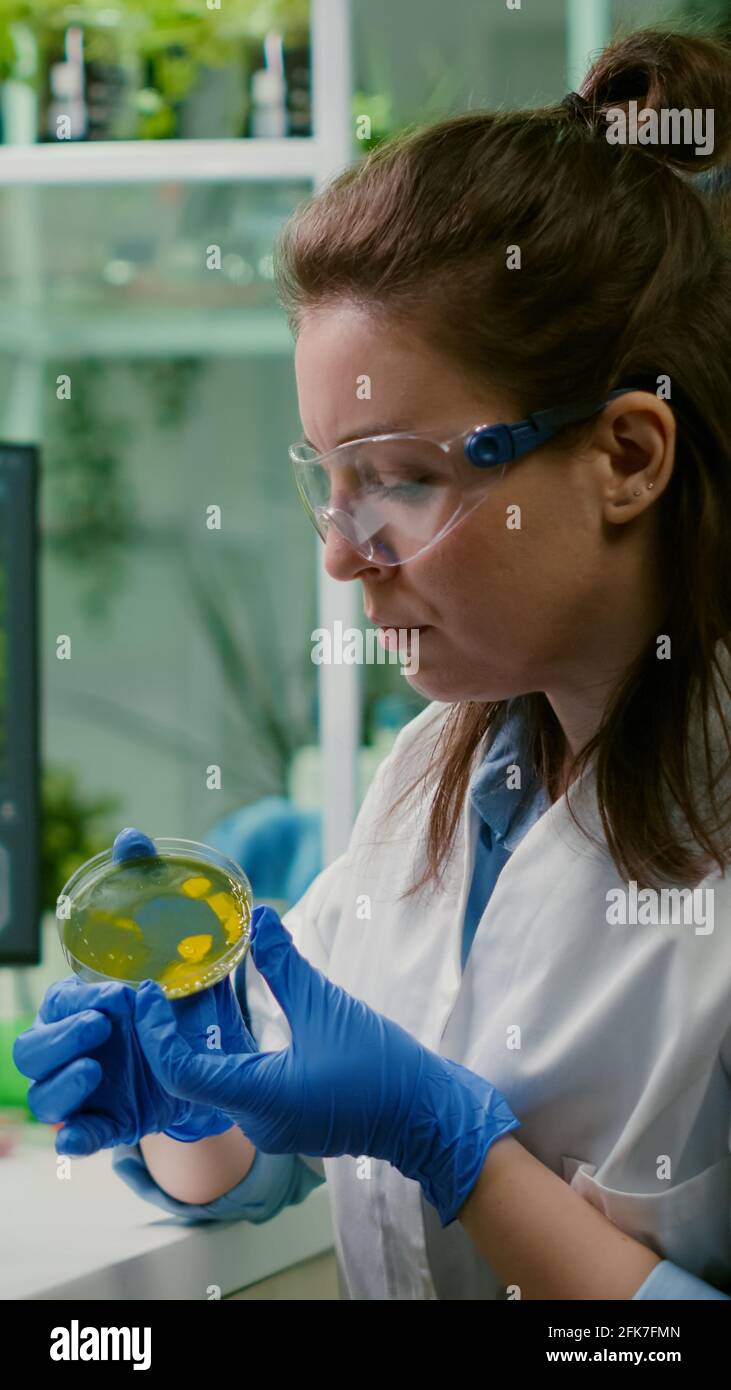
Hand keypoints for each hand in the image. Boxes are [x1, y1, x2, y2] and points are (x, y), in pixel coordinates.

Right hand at [12, 972, 255, 1154]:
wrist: (216, 1073)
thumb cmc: (196, 1020)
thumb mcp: (200, 991)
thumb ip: (200, 965)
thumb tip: (240, 923)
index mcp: (88, 1009)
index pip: (58, 1001)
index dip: (76, 1000)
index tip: (115, 995)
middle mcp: (75, 1050)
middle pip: (30, 1051)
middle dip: (59, 1039)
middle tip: (100, 1027)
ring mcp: (85, 1091)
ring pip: (42, 1095)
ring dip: (62, 1085)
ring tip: (94, 1071)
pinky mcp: (104, 1124)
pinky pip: (75, 1136)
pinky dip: (73, 1138)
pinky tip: (76, 1139)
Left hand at [134, 906, 520, 1224]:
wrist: (425, 1117)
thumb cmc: (381, 1068)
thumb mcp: (328, 1006)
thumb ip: (283, 964)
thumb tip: (257, 916)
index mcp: (258, 1097)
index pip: (180, 1071)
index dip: (156, 1031)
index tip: (149, 992)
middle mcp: (255, 1120)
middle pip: (191, 1076)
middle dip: (172, 1032)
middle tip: (162, 985)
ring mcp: (270, 1126)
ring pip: (216, 1082)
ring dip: (200, 1042)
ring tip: (190, 995)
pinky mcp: (285, 1121)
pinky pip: (241, 1087)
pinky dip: (227, 1054)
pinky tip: (231, 1019)